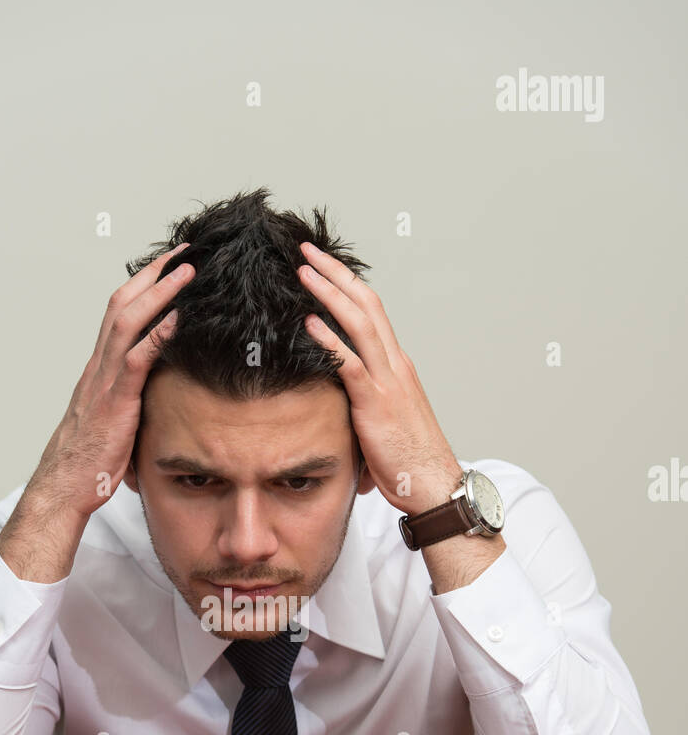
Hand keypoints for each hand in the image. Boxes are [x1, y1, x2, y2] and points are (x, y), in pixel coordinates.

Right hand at [27, 242, 195, 521]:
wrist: (64, 486)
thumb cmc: (89, 460)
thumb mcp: (114, 420)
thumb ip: (132, 399)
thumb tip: (160, 394)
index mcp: (99, 368)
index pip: (120, 313)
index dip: (144, 285)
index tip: (170, 265)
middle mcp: (99, 366)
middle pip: (123, 304)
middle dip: (154, 274)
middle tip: (185, 251)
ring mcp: (105, 382)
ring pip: (128, 322)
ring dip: (159, 293)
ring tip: (188, 271)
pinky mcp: (115, 403)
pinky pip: (135, 360)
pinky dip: (158, 335)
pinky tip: (179, 318)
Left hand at [297, 241, 461, 516]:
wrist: (432, 484)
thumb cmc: (408, 460)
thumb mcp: (383, 421)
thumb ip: (362, 402)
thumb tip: (335, 403)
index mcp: (397, 365)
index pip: (372, 311)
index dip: (347, 284)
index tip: (324, 266)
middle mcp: (395, 364)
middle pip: (365, 304)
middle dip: (335, 273)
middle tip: (307, 251)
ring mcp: (387, 381)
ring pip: (358, 323)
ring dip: (328, 294)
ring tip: (303, 272)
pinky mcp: (376, 404)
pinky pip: (351, 364)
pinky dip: (329, 340)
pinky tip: (308, 323)